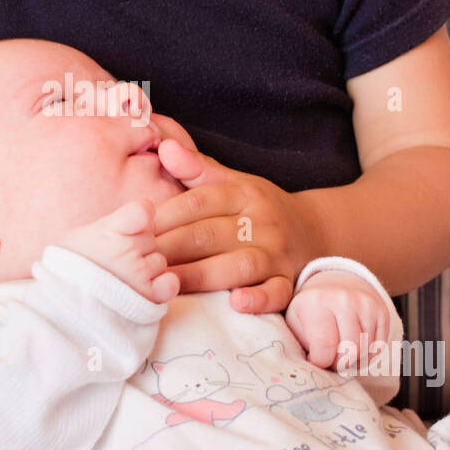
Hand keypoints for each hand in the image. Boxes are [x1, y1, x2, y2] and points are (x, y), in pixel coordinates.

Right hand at [57, 199, 180, 303]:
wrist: (62, 305)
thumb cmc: (71, 268)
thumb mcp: (85, 235)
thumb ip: (117, 223)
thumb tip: (146, 217)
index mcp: (110, 229)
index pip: (141, 211)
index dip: (142, 215)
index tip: (138, 220)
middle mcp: (127, 248)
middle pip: (150, 238)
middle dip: (137, 248)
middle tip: (113, 262)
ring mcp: (139, 272)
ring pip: (159, 261)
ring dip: (146, 270)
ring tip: (120, 280)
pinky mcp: (148, 296)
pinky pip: (170, 283)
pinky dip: (163, 286)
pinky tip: (143, 289)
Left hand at [151, 139, 322, 314]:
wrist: (315, 231)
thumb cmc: (259, 209)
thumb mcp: (234, 182)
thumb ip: (198, 168)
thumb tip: (164, 146)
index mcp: (243, 194)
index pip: (198, 202)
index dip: (164, 216)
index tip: (134, 230)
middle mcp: (260, 222)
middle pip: (210, 234)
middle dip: (170, 249)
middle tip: (136, 263)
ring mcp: (276, 254)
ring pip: (238, 265)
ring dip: (200, 276)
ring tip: (167, 285)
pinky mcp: (289, 282)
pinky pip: (276, 293)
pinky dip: (258, 299)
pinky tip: (236, 303)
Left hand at [284, 270, 390, 369]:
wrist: (336, 286)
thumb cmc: (311, 312)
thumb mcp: (295, 323)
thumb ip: (299, 344)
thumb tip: (310, 371)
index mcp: (316, 302)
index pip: (324, 348)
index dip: (321, 362)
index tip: (316, 358)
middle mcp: (343, 300)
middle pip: (349, 352)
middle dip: (339, 363)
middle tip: (330, 356)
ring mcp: (365, 304)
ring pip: (365, 352)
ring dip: (354, 359)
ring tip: (341, 348)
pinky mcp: (382, 312)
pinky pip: (378, 348)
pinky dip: (367, 354)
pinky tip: (355, 344)